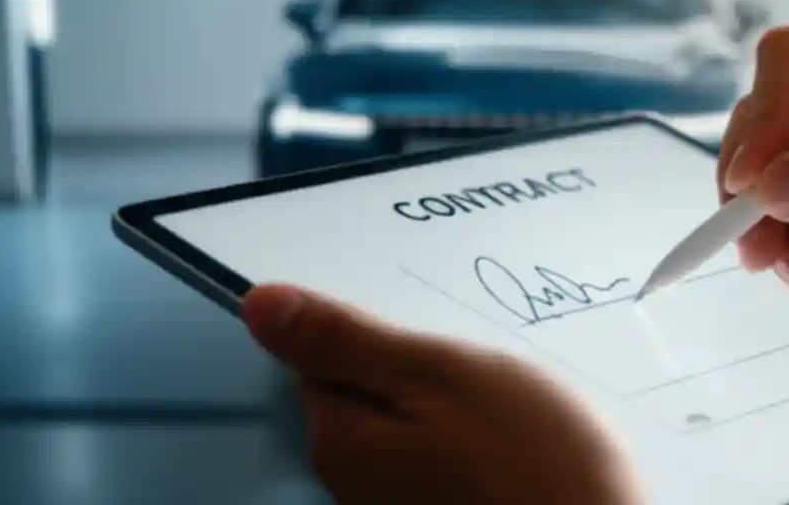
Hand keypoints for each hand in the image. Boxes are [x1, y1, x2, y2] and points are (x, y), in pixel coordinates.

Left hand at [243, 284, 640, 504]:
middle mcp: (359, 484)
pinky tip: (525, 429)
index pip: (328, 357)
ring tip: (514, 391)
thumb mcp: (437, 374)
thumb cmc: (528, 463)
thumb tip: (259, 304)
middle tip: (484, 354)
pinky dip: (483, 434)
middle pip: (375, 392)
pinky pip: (454, 455)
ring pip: (421, 423)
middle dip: (425, 361)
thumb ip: (349, 340)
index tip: (430, 314)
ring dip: (461, 396)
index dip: (379, 325)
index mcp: (343, 439)